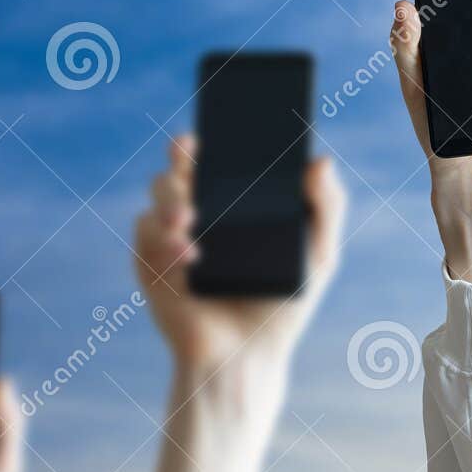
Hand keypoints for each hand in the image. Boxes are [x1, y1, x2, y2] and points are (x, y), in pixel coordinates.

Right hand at [134, 136, 346, 375]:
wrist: (249, 357)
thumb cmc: (284, 305)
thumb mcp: (317, 255)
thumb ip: (325, 208)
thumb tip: (321, 161)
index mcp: (238, 199)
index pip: (222, 152)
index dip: (218, 128)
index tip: (225, 114)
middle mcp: (201, 208)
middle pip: (183, 164)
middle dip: (182, 152)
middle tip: (190, 151)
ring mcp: (173, 233)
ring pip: (159, 192)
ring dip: (171, 198)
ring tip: (190, 219)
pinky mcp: (151, 262)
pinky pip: (145, 234)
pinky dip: (163, 238)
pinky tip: (188, 255)